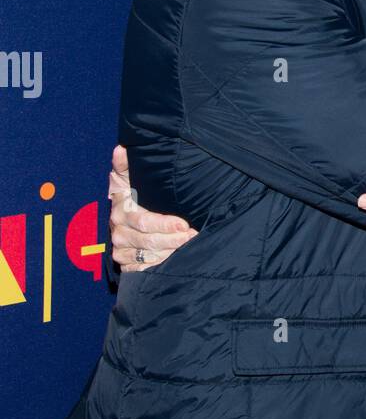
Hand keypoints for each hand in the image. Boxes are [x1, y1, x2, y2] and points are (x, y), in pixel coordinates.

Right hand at [109, 144, 196, 271]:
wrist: (125, 222)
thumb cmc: (134, 196)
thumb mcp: (129, 179)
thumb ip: (126, 165)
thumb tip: (121, 149)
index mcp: (120, 210)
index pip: (143, 221)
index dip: (165, 224)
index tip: (184, 224)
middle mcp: (119, 232)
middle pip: (149, 240)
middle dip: (174, 239)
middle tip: (193, 236)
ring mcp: (122, 251)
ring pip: (150, 256)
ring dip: (172, 253)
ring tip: (190, 247)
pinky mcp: (126, 266)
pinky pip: (144, 270)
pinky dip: (162, 266)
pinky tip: (177, 261)